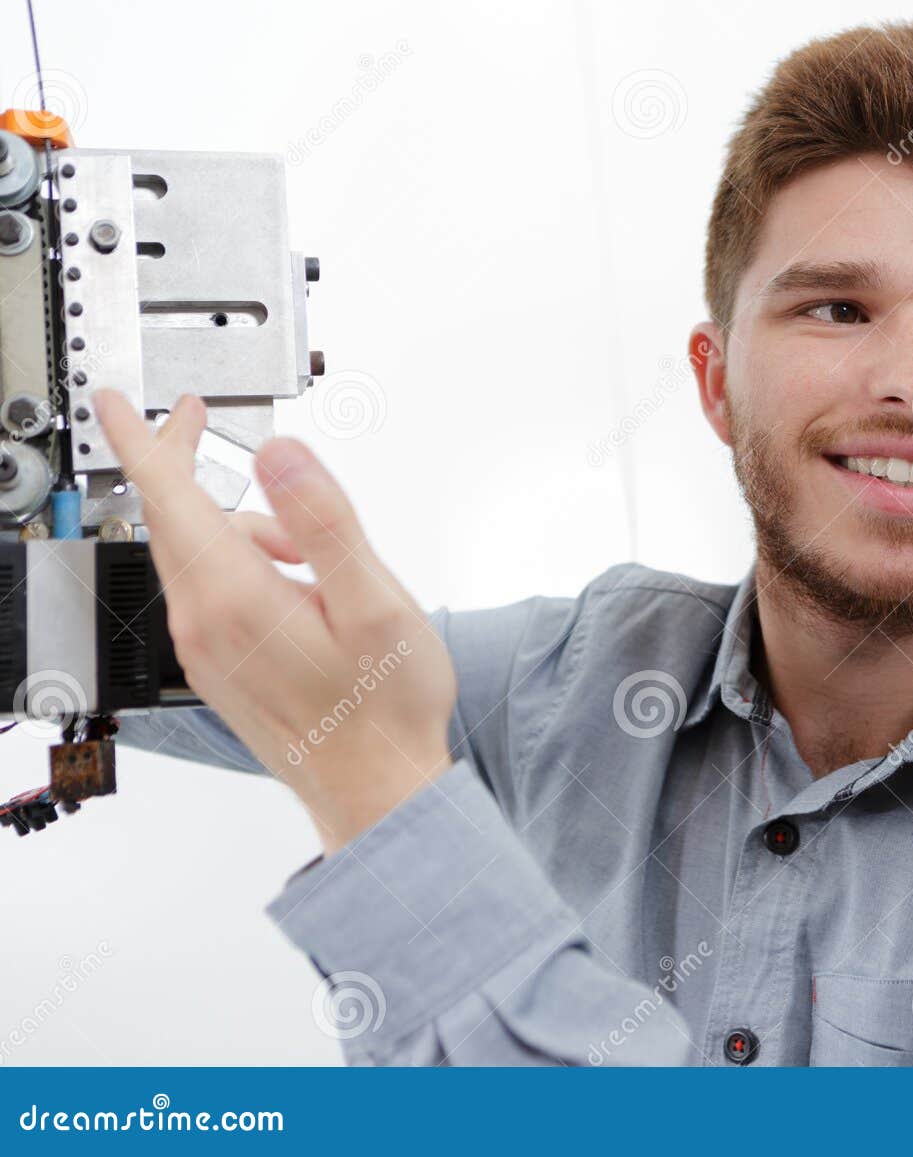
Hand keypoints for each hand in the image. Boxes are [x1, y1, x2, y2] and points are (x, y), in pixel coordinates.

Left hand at [93, 389, 457, 852]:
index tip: (112, 402)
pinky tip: (302, 593)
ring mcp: (206, 650)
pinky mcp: (220, 667)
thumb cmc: (385, 708)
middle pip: (171, 519)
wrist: (378, 789)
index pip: (168, 496)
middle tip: (199, 424)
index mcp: (235, 598)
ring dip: (240, 530)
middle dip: (181, 464)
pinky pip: (212, 593)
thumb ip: (324, 521)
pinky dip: (244, 569)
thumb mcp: (376, 603)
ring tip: (316, 560)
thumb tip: (281, 455)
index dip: (142, 439)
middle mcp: (203, 624)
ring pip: (199, 556)